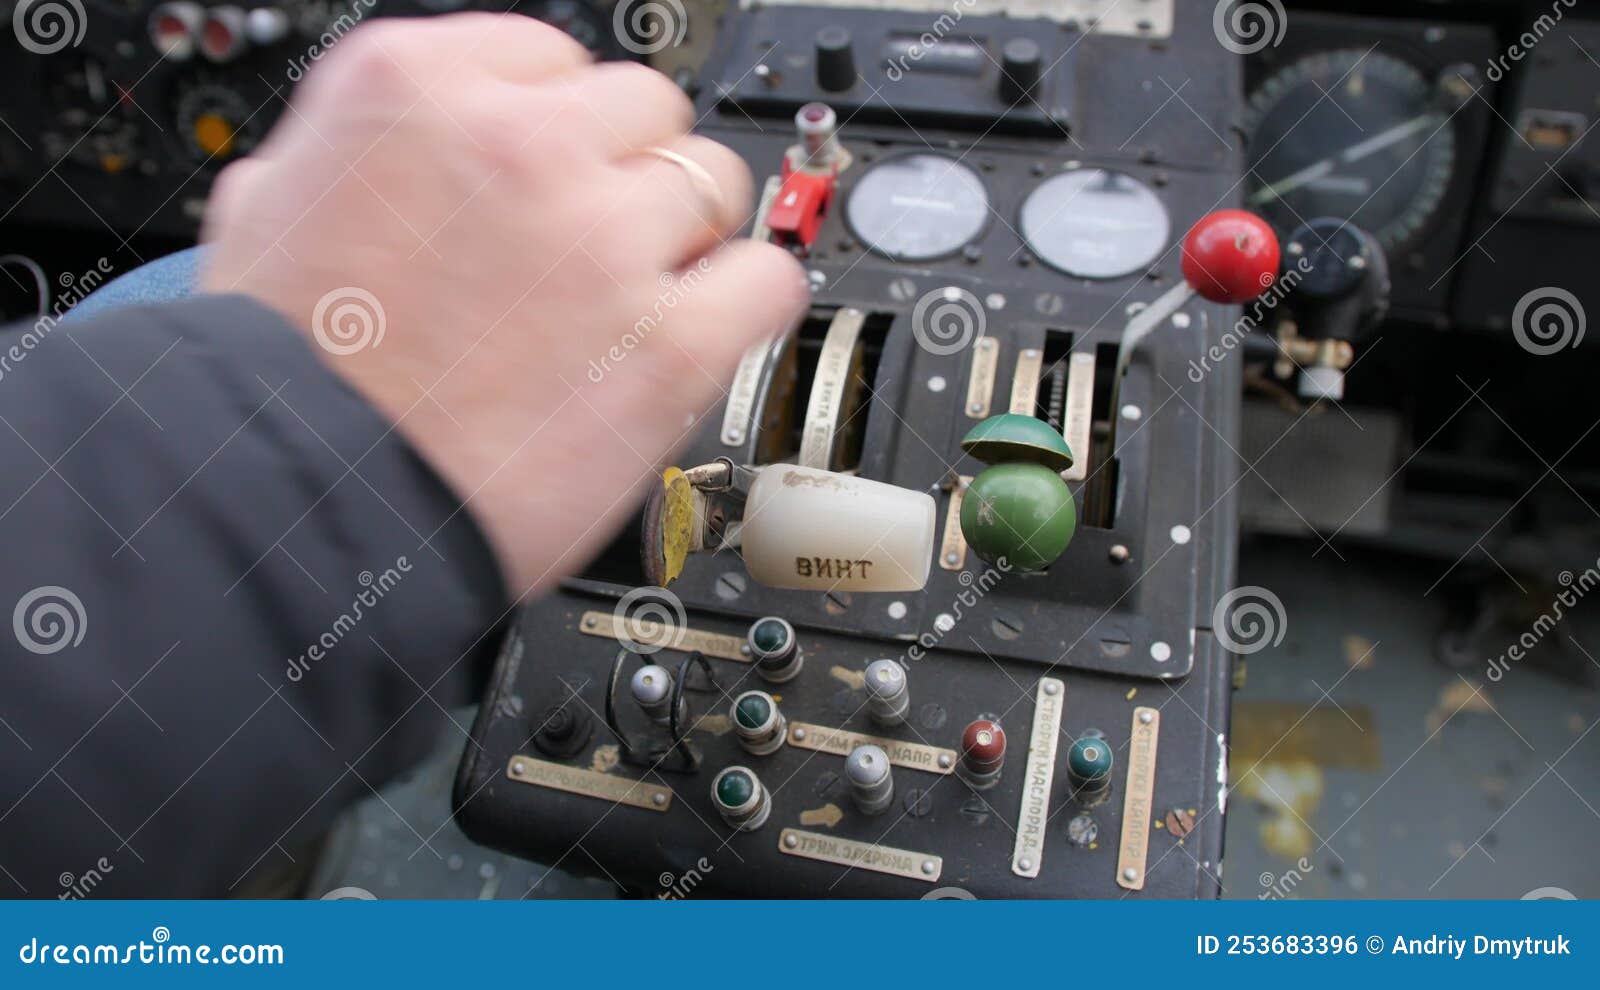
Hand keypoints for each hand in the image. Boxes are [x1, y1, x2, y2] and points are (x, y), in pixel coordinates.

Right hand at [200, 14, 808, 594]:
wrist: (304, 507)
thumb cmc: (279, 383)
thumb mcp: (267, 212)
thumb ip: (352, 155)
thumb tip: (388, 153)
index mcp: (418, 89)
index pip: (552, 58)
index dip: (560, 127)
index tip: (558, 173)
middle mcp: (520, 144)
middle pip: (644, 109)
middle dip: (626, 173)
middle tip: (597, 243)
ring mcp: (603, 240)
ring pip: (713, 182)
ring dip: (688, 237)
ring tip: (641, 297)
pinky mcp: (668, 343)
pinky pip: (767, 281)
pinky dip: (748, 305)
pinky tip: (707, 332)